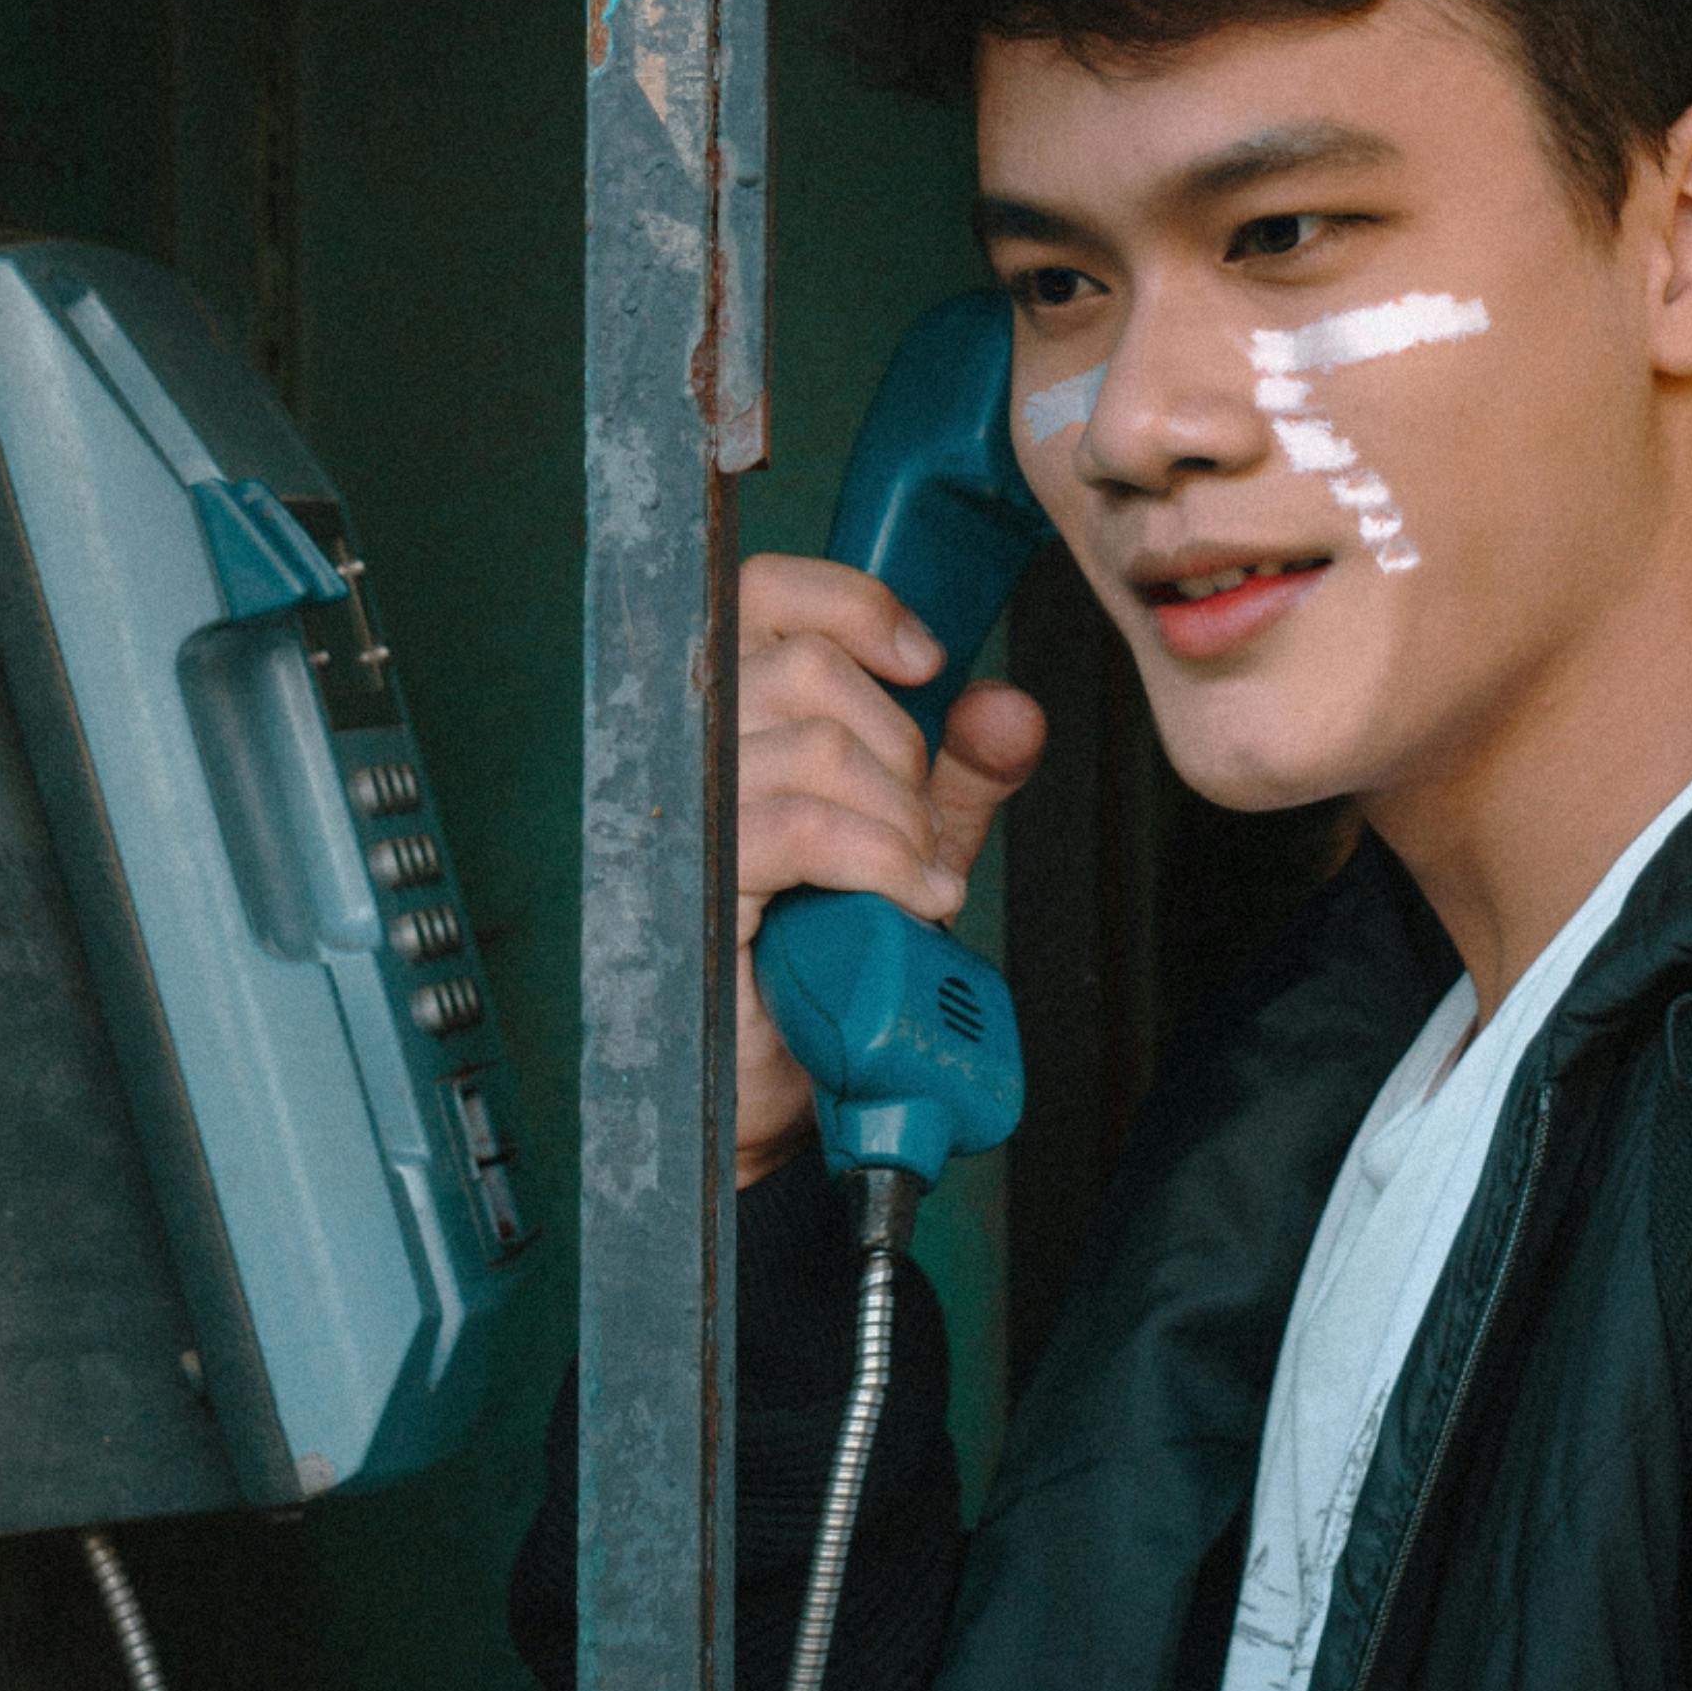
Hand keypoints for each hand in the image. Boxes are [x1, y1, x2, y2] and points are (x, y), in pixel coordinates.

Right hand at [733, 549, 1047, 1185]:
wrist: (770, 1094)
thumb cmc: (817, 966)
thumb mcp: (901, 849)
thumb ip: (954, 774)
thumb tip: (1010, 708)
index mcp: (723, 718)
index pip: (761, 595)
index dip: (850, 604)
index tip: (925, 661)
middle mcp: (683, 752)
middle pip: (809, 667)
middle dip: (900, 744)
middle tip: (917, 825)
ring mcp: (681, 817)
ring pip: (818, 745)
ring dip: (900, 814)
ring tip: (913, 877)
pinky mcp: (695, 887)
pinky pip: (807, 828)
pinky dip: (884, 859)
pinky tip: (910, 898)